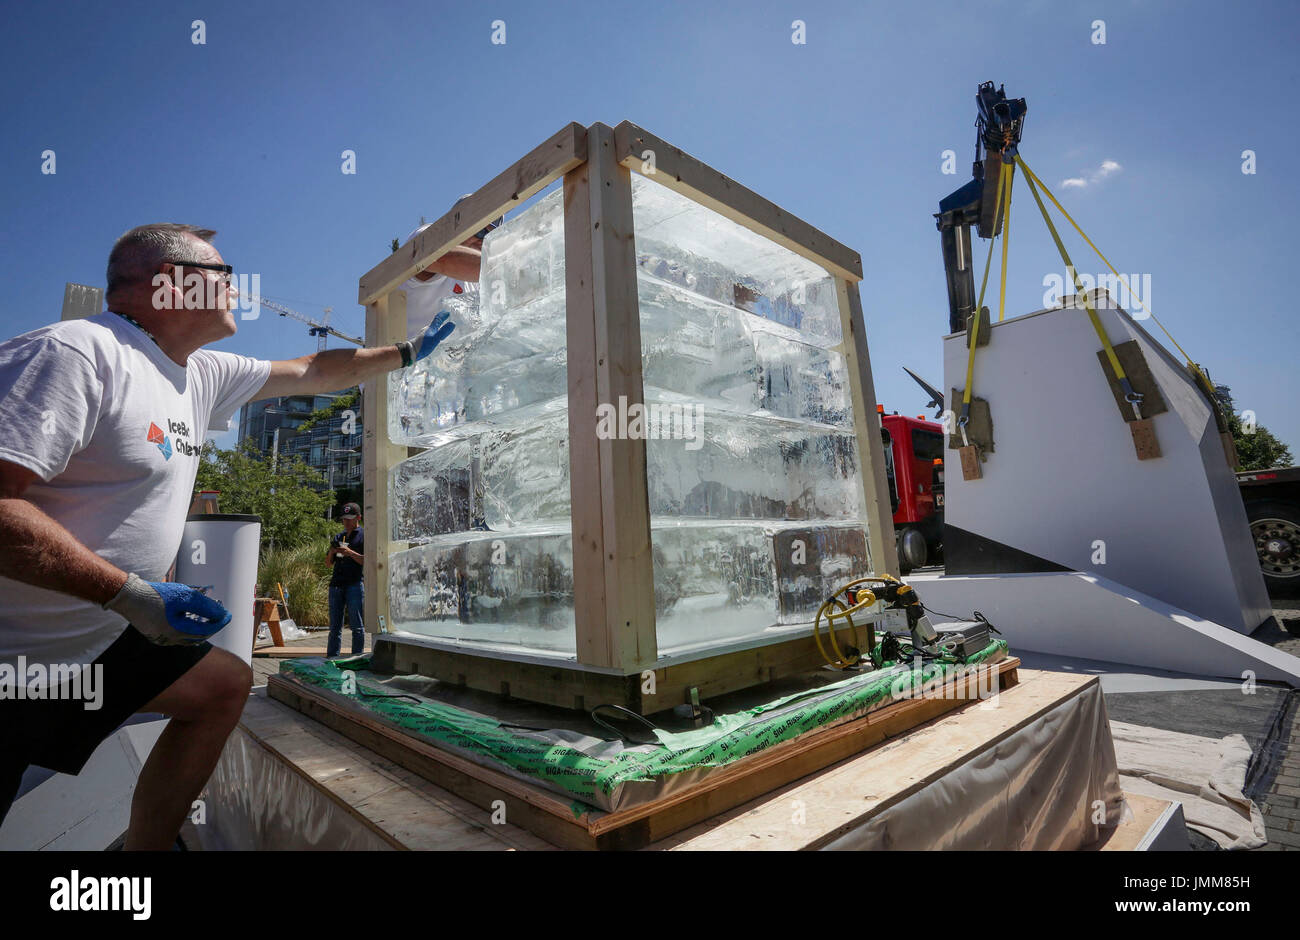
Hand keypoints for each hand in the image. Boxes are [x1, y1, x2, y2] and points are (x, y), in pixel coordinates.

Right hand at [104, 573, 232, 645]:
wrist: (129, 595)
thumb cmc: (157, 594)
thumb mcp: (185, 596)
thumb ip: (205, 605)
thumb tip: (222, 613)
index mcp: (177, 632)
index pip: (206, 630)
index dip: (219, 622)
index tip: (229, 615)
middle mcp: (169, 639)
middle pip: (197, 637)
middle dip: (211, 627)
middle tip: (220, 617)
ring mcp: (160, 639)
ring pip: (187, 639)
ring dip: (199, 630)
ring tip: (207, 619)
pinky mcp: (154, 635)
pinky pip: (176, 637)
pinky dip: (187, 630)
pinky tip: (190, 621)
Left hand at [415, 311, 455, 361]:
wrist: (410, 352)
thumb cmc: (423, 345)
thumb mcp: (435, 338)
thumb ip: (443, 332)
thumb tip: (452, 323)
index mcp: (431, 328)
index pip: (437, 320)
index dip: (443, 316)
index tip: (448, 312)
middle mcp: (427, 330)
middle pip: (435, 324)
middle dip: (441, 322)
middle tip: (446, 321)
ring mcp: (424, 336)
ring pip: (433, 330)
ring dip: (438, 329)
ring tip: (442, 330)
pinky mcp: (422, 341)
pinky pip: (431, 336)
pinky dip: (435, 335)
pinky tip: (435, 340)